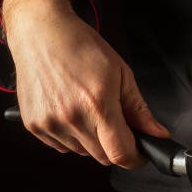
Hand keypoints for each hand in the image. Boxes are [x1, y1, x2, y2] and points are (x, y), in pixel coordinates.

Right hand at [2, 0, 169, 167]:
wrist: (42, 33)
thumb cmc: (82, 47)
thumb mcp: (121, 73)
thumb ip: (139, 110)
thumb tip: (157, 133)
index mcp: (98, 104)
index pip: (121, 153)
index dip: (136, 158)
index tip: (141, 153)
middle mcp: (71, 117)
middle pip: (103, 156)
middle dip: (116, 146)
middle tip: (117, 123)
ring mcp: (50, 123)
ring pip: (82, 152)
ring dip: (93, 141)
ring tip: (90, 110)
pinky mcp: (34, 125)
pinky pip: (62, 146)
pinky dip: (72, 137)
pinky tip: (72, 112)